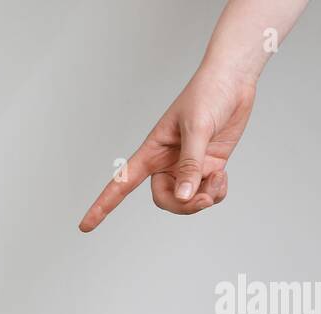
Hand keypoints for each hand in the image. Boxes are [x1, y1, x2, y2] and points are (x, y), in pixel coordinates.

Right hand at [79, 67, 256, 231]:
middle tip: (203, 199)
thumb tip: (184, 197)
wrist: (234, 79)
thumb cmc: (208, 94)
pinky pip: (208, 194)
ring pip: (187, 201)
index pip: (121, 184)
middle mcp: (166, 163)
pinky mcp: (209, 167)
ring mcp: (188, 167)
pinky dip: (217, 192)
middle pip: (164, 200)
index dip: (102, 206)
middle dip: (183, 205)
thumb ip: (190, 164)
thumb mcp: (196, 129)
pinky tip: (222, 177)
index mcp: (152, 152)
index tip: (85, 226)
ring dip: (205, 198)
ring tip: (218, 180)